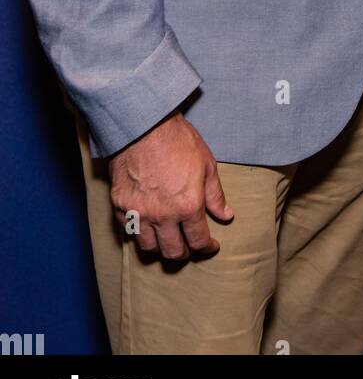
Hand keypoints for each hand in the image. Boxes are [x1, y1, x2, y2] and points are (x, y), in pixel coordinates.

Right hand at [108, 112, 233, 260]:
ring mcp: (139, 213)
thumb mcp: (206, 165)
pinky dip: (139, 232)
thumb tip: (226, 216)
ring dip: (160, 247)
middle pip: (173, 252)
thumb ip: (215, 195)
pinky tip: (146, 226)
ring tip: (167, 239)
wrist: (144, 125)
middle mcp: (163, 216)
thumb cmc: (178, 141)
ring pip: (149, 248)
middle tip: (189, 246)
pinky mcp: (120, 206)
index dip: (207, 247)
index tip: (210, 246)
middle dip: (185, 253)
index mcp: (188, 206)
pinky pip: (129, 231)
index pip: (198, 241)